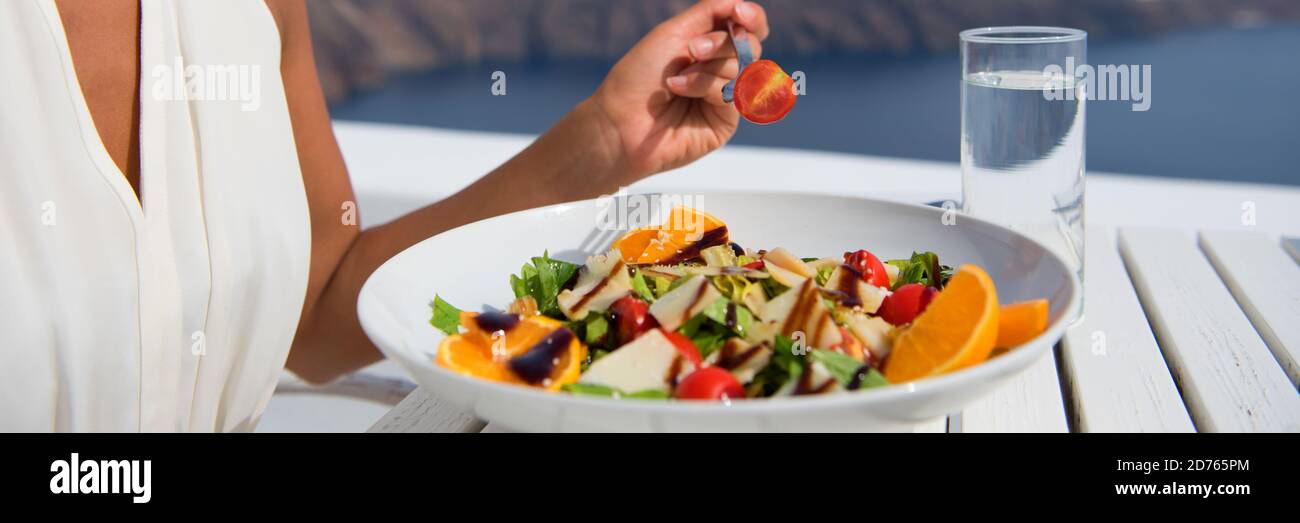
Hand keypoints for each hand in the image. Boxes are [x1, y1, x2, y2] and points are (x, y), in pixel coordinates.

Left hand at [587, 0, 768, 180]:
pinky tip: (680, 92)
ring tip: (675, 80)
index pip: (747, 26)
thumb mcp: (673, 33)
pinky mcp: (726, 121)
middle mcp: (719, 69)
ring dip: (708, 68)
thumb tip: (738, 1)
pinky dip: (706, 87)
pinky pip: (734, 93)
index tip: (739, 12)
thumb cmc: (639, 76)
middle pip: (751, 45)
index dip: (751, 17)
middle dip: (723, 43)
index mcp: (708, 44)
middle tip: (692, 49)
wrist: (621, 119)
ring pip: (744, 68)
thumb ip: (710, 13)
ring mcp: (725, 96)